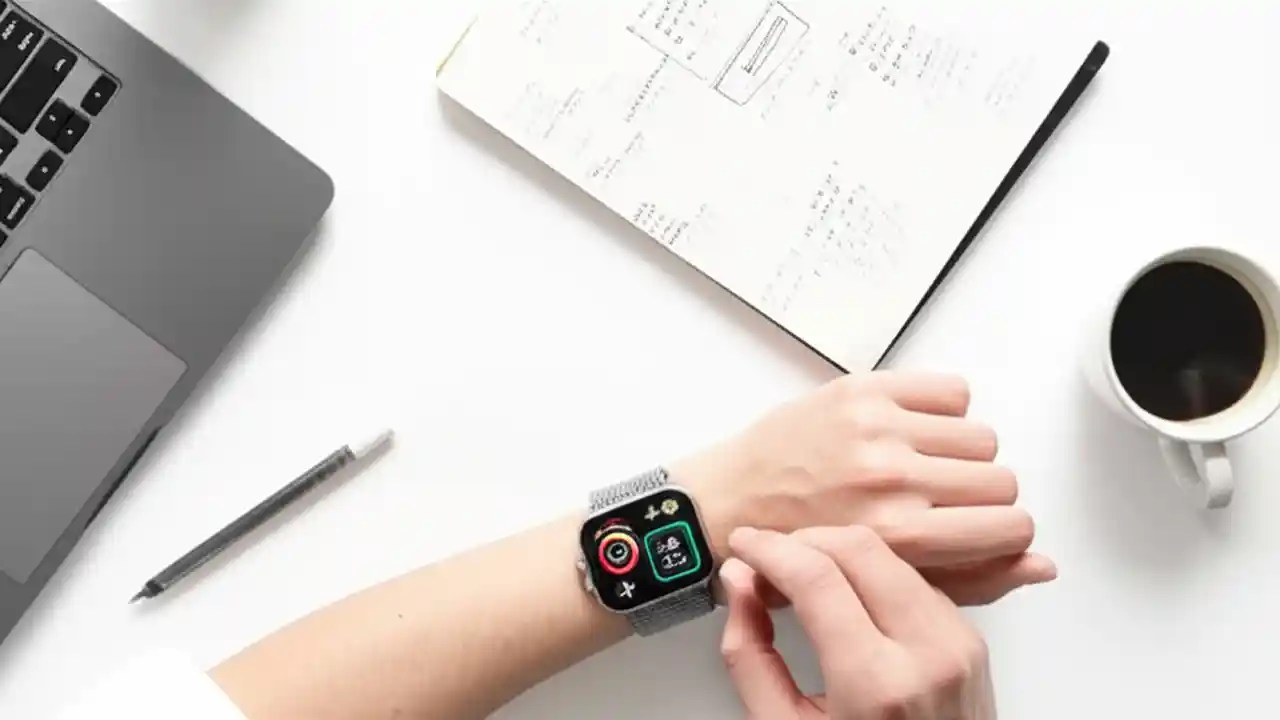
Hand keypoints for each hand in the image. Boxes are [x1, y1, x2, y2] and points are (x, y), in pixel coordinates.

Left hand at [672, 371, 1053, 604]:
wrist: (726, 505)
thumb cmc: (795, 552)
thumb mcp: (883, 585)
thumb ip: (969, 579)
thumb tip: (1039, 564)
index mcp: (900, 536)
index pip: (1010, 525)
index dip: (1005, 531)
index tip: (988, 530)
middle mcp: (892, 479)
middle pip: (1001, 479)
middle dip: (983, 496)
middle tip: (944, 502)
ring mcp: (876, 430)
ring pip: (981, 435)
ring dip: (962, 454)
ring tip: (923, 467)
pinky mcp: (862, 391)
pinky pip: (951, 390)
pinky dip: (943, 410)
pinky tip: (913, 432)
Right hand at [720, 526, 996, 719]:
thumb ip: (751, 657)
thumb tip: (740, 584)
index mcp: (878, 686)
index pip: (816, 577)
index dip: (770, 549)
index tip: (744, 545)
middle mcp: (929, 655)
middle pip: (858, 548)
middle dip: (803, 540)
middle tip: (768, 560)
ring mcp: (958, 645)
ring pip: (890, 555)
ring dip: (837, 553)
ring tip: (800, 578)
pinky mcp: (970, 641)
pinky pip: (914, 580)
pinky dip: (871, 575)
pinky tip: (843, 596)